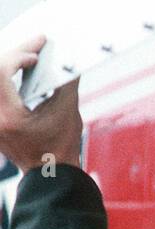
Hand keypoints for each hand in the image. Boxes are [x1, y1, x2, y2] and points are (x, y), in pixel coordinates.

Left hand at [0, 37, 81, 172]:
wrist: (51, 174)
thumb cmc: (61, 149)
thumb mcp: (68, 114)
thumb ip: (66, 85)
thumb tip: (68, 63)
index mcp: (9, 116)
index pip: (1, 72)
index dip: (17, 57)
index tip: (36, 57)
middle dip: (14, 55)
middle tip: (34, 47)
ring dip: (8, 66)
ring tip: (26, 58)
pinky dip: (6, 78)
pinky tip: (19, 72)